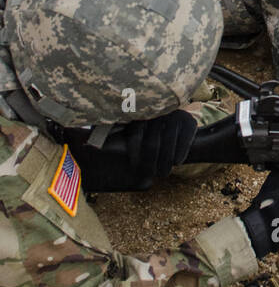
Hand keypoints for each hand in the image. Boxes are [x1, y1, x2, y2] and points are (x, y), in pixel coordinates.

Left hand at [66, 110, 197, 191]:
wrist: (180, 121)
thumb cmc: (146, 128)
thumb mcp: (129, 126)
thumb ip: (109, 132)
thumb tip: (80, 142)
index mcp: (138, 111)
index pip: (135, 132)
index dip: (135, 151)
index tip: (134, 165)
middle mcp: (156, 110)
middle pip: (152, 144)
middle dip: (151, 163)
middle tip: (151, 175)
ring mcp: (174, 114)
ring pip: (168, 145)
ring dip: (166, 163)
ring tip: (163, 173)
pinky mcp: (189, 121)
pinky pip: (183, 142)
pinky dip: (179, 154)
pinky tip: (176, 162)